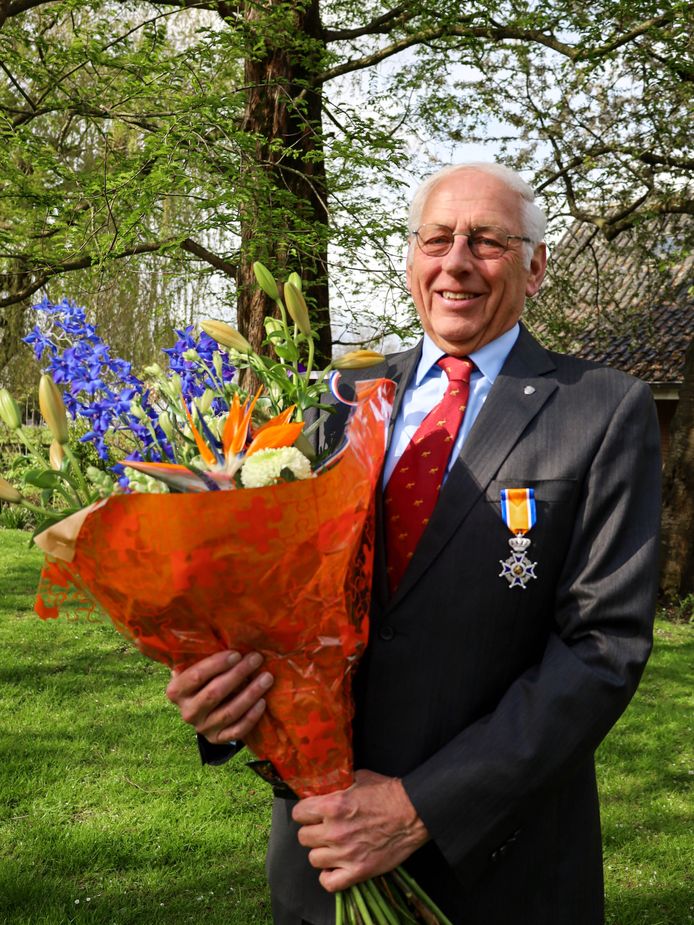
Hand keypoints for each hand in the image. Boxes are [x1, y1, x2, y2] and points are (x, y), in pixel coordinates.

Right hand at [165, 650, 272, 743]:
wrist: (202, 709)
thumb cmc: (203, 679)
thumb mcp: (195, 667)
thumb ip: (202, 656)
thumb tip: (227, 634)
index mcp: (176, 691)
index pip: (196, 676)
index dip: (217, 664)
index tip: (237, 653)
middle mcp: (187, 712)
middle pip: (214, 693)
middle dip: (238, 674)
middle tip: (256, 659)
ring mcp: (202, 728)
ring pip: (229, 712)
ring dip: (250, 693)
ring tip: (267, 677)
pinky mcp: (217, 739)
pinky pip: (237, 731)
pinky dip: (251, 717)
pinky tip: (263, 702)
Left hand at [292, 769, 428, 891]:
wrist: (414, 813)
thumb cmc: (389, 794)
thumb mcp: (359, 778)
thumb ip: (338, 785)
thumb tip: (324, 787)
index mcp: (333, 806)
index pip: (299, 814)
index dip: (305, 812)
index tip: (311, 813)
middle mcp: (335, 831)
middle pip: (303, 837)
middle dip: (312, 831)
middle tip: (324, 828)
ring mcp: (346, 854)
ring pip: (313, 859)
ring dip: (321, 852)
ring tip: (332, 846)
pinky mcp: (358, 871)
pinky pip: (329, 883)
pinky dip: (329, 876)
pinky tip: (335, 866)